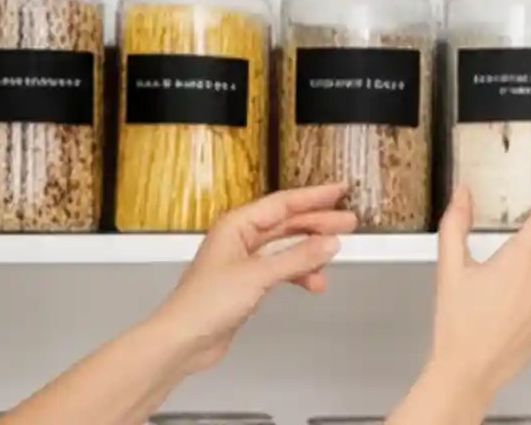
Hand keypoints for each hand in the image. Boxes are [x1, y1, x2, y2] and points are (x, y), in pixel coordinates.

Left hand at [151, 184, 357, 372]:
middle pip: (287, 224)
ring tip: (334, 254)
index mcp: (237, 225)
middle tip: (347, 221)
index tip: (338, 191)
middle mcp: (240, 239)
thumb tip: (328, 242)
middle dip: (318, 223)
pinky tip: (313, 282)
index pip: (283, 203)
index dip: (314, 197)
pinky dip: (299, 274)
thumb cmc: (203, 303)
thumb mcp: (257, 275)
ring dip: (310, 252)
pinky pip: (282, 269)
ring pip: (287, 248)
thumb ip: (297, 258)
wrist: (183, 340)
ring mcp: (245, 261)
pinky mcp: (248, 283)